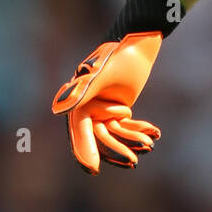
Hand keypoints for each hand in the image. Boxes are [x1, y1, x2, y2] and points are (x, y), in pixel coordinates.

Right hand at [52, 34, 162, 173]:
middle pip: (100, 136)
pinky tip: (154, 133)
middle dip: (117, 148)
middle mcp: (87, 107)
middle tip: (133, 162)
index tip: (94, 169)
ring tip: (149, 145)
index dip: (85, 150)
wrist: (137, 42)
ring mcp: (102, 109)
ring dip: (131, 140)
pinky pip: (126, 126)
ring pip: (115, 134)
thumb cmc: (118, 55)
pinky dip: (138, 130)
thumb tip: (57, 109)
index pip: (80, 131)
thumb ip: (80, 92)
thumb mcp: (100, 74)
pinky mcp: (118, 108)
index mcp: (78, 101)